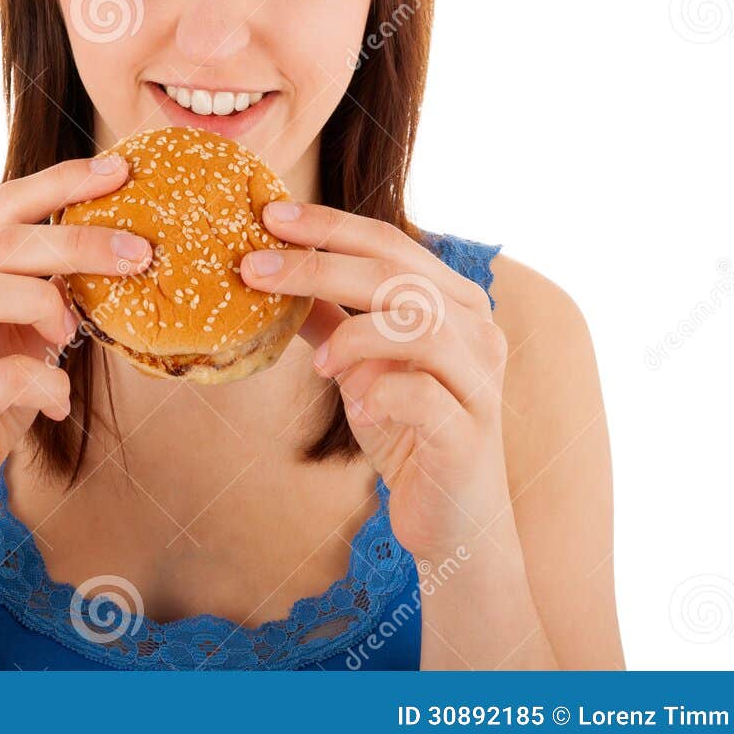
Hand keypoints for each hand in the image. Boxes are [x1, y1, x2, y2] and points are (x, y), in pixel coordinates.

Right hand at [0, 155, 154, 553]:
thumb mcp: (20, 345)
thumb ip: (47, 301)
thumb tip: (116, 259)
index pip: (2, 207)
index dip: (60, 182)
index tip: (119, 170)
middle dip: (75, 239)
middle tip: (139, 251)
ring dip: (45, 302)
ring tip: (76, 332)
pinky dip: (40, 382)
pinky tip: (57, 401)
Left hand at [239, 201, 512, 561]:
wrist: (454, 516)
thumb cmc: (407, 430)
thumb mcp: (358, 366)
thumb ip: (327, 319)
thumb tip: (267, 273)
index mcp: (452, 301)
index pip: (389, 242)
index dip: (329, 225)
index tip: (269, 216)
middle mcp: (477, 330)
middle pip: (397, 276)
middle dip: (318, 265)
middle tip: (254, 267)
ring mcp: (479, 380)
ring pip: (420, 325)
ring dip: (355, 336)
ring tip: (321, 365)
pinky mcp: (469, 433)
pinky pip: (424, 396)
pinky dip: (382, 393)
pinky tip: (360, 406)